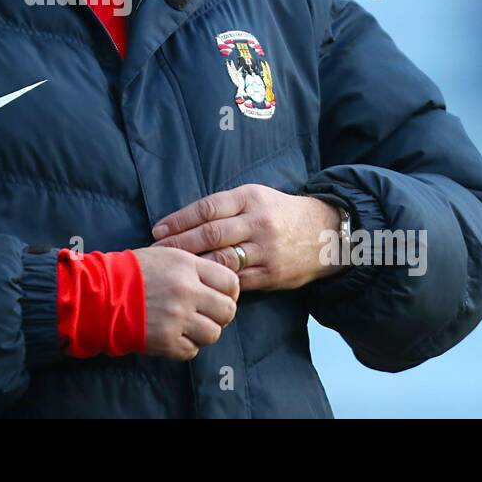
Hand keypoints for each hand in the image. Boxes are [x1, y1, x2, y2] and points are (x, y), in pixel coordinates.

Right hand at [131, 246, 238, 360]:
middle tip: (206, 314)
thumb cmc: (130, 272)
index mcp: (187, 266)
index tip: (220, 296)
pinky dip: (185, 346)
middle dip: (220, 315)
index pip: (231, 282)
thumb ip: (194, 266)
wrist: (99, 294)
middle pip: (228, 311)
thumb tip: (219, 281)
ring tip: (188, 326)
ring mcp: (177, 317)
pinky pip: (192, 350)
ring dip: (203, 332)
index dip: (229, 292)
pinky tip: (172, 335)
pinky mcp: (166, 340)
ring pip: (213, 333)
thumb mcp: (165, 255)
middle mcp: (186, 291)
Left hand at [149, 184, 344, 291]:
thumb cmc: (280, 213)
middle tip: (155, 253)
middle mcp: (257, 222)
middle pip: (210, 234)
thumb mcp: (256, 197)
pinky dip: (215, 282)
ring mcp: (265, 249)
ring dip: (193, 266)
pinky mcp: (271, 274)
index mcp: (250, 198)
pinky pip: (237, 280)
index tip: (158, 231)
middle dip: (178, 245)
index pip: (207, 208)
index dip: (179, 220)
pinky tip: (198, 285)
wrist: (325, 233)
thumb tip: (182, 221)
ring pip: (221, 259)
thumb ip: (225, 207)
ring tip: (173, 271)